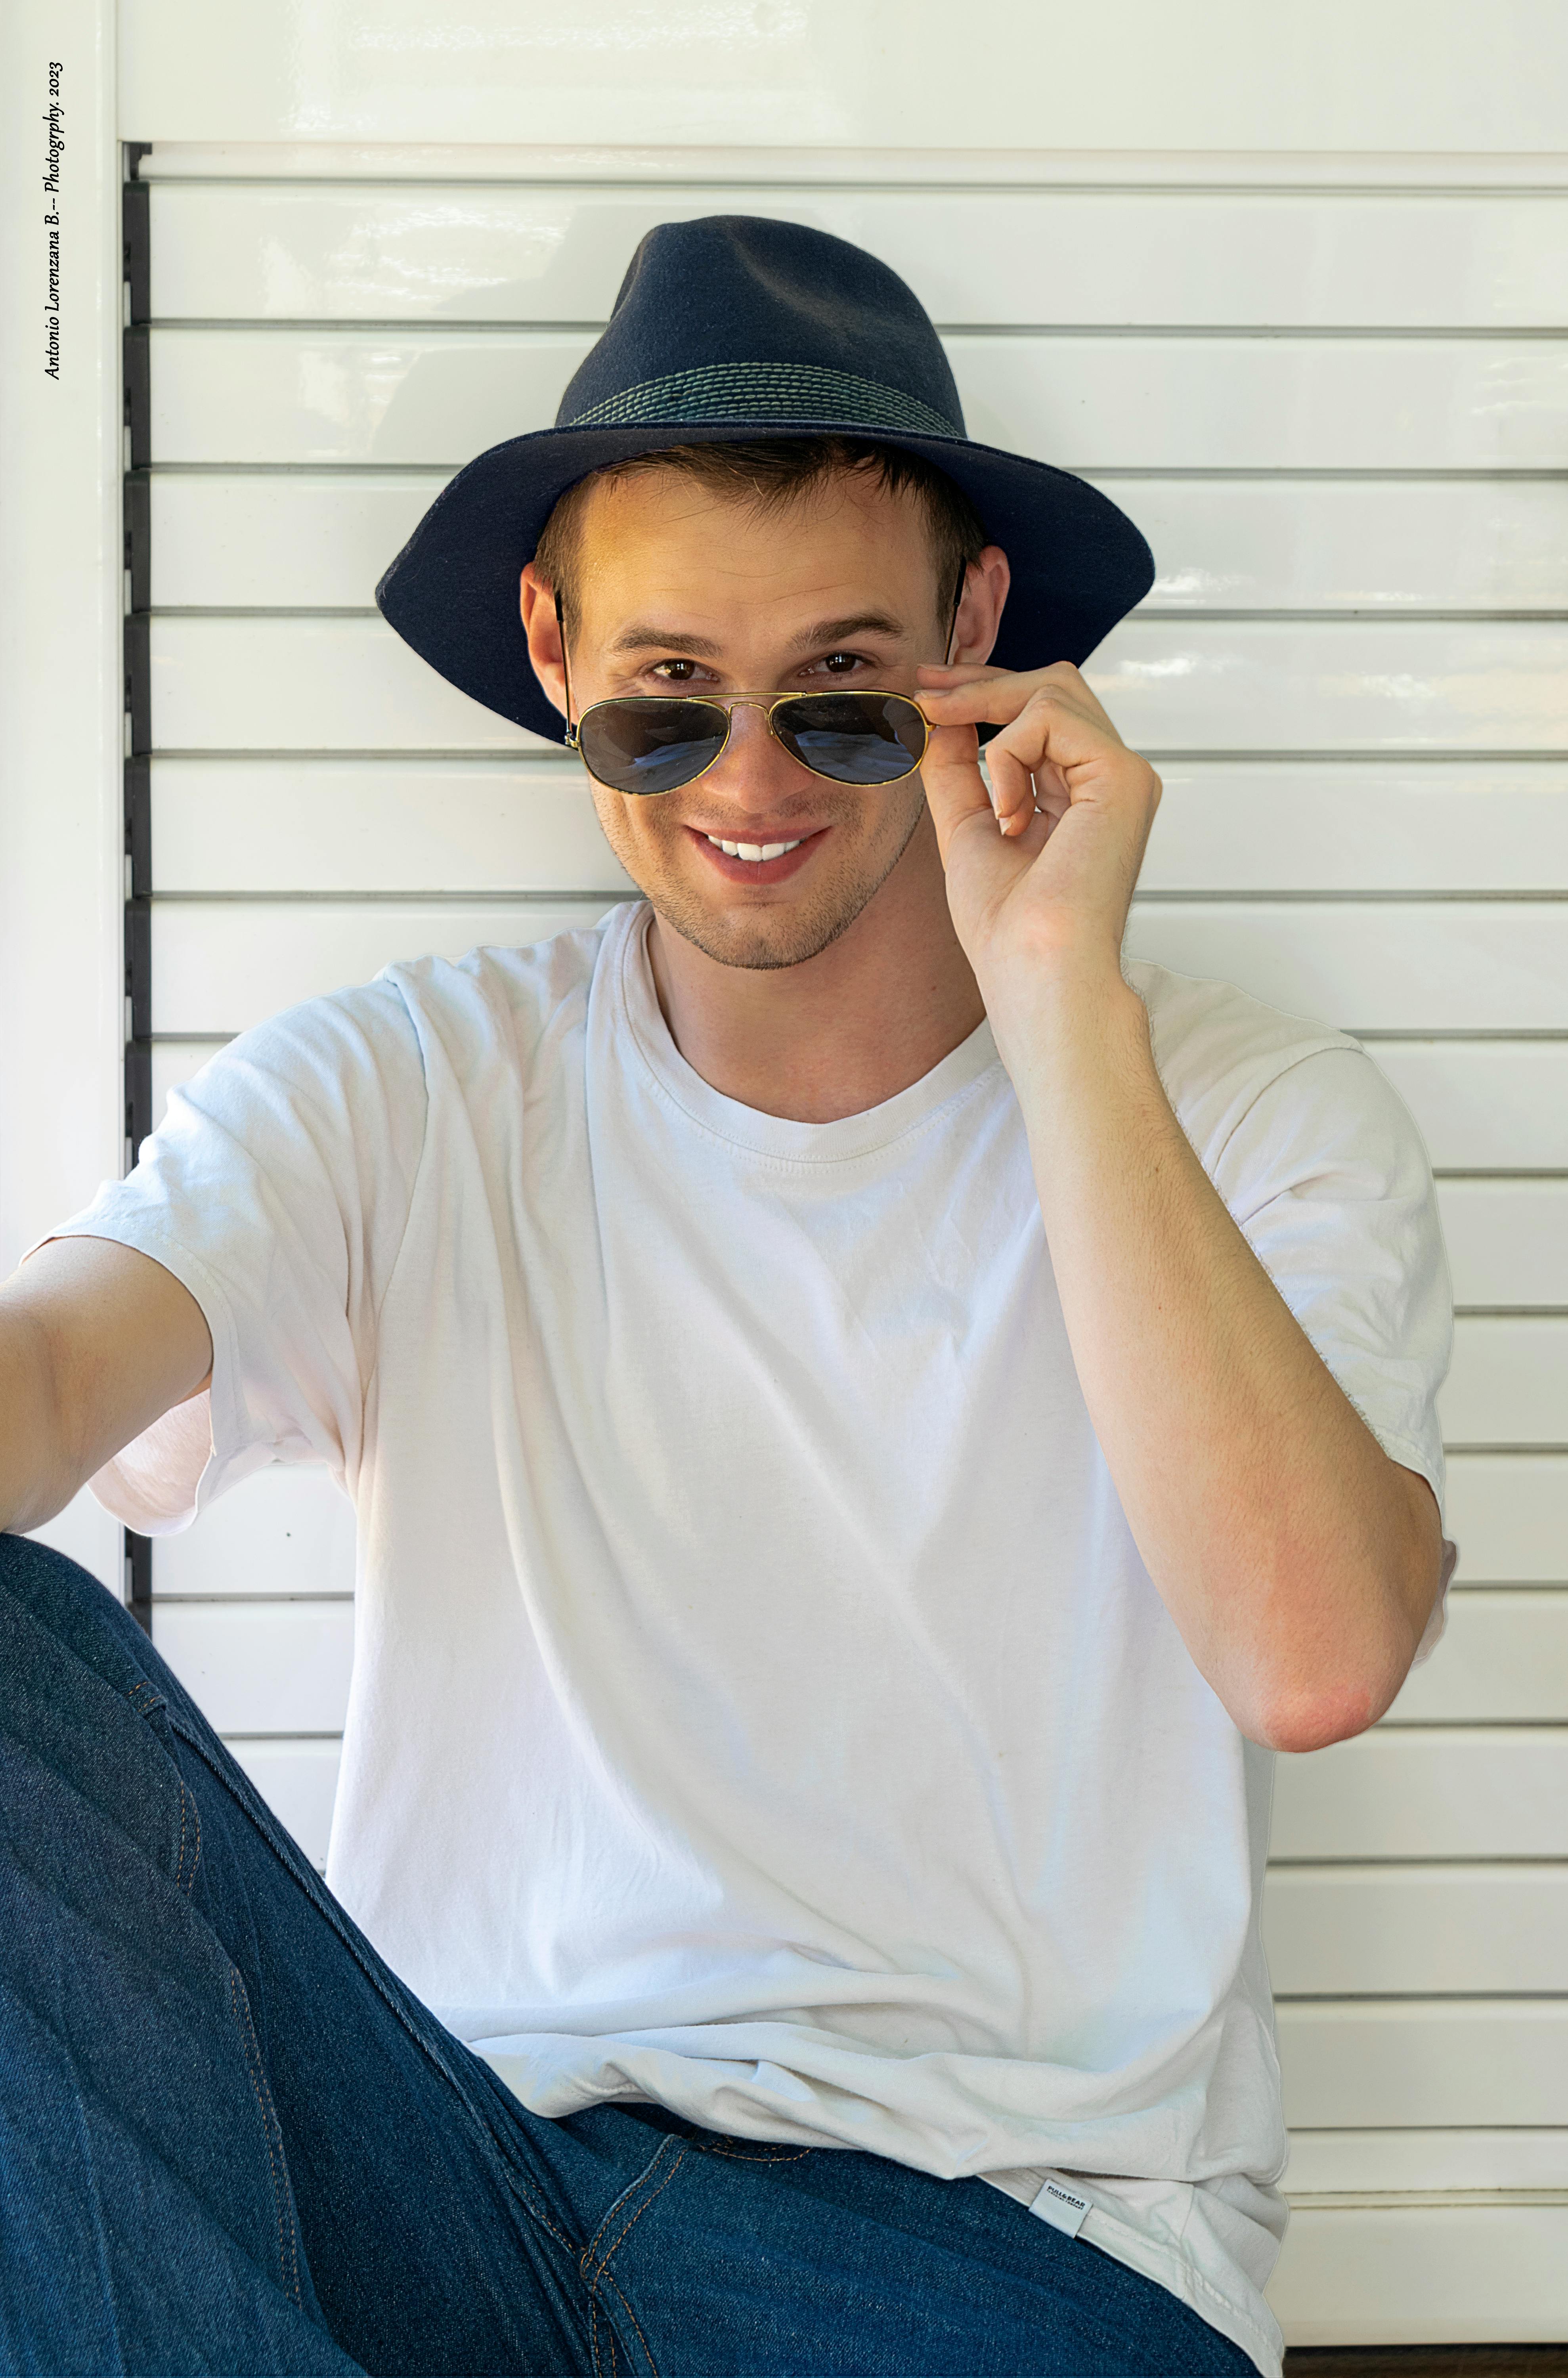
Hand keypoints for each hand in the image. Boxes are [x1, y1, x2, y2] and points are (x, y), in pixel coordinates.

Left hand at [915, 660, 1161, 1001]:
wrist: (1034, 967)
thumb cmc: (1006, 926)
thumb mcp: (965, 826)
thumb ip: (957, 768)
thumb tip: (941, 714)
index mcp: (1083, 796)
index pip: (1045, 715)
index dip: (985, 692)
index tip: (928, 692)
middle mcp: (1110, 782)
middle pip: (1055, 686)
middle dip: (982, 682)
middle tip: (925, 695)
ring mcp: (1124, 776)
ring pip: (1053, 690)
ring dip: (985, 713)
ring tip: (957, 759)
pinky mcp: (1123, 775)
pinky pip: (1050, 717)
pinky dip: (1008, 756)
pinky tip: (1007, 813)